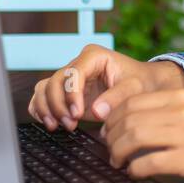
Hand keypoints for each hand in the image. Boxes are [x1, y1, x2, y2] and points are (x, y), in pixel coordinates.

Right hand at [27, 44, 183, 131]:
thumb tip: (97, 110)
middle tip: (71, 124)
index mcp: (93, 56)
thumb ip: (117, 97)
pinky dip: (41, 110)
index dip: (71, 94)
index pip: (73, 73)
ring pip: (44, 89)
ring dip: (47, 109)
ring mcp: (69, 78)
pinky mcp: (65, 92)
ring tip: (59, 126)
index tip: (78, 114)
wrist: (142, 85)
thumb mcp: (135, 87)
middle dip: (58, 105)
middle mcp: (77, 64)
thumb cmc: (140, 82)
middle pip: (54, 82)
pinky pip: (42, 97)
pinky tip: (50, 123)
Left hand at [102, 89, 183, 182]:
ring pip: (134, 138)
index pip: (133, 100)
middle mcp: (180, 112)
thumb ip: (170, 110)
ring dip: (118, 152)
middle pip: (129, 119)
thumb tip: (136, 119)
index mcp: (181, 97)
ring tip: (118, 161)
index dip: (114, 117)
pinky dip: (135, 169)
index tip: (109, 129)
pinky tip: (135, 171)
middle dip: (112, 136)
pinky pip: (148, 162)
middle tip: (110, 147)